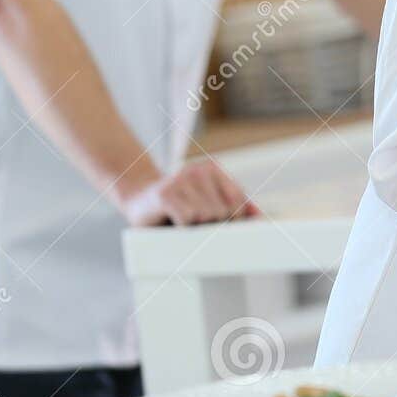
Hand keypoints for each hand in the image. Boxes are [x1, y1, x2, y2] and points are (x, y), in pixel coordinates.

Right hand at [116, 159, 260, 226]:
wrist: (138, 199)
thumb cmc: (178, 205)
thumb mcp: (209, 203)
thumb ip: (235, 207)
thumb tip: (258, 216)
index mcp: (214, 168)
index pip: (239, 200)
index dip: (232, 218)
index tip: (218, 222)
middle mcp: (199, 169)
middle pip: (224, 211)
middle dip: (212, 224)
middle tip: (195, 221)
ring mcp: (182, 179)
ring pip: (207, 216)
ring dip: (196, 226)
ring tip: (183, 220)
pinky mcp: (166, 193)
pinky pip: (188, 219)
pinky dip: (183, 228)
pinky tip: (173, 221)